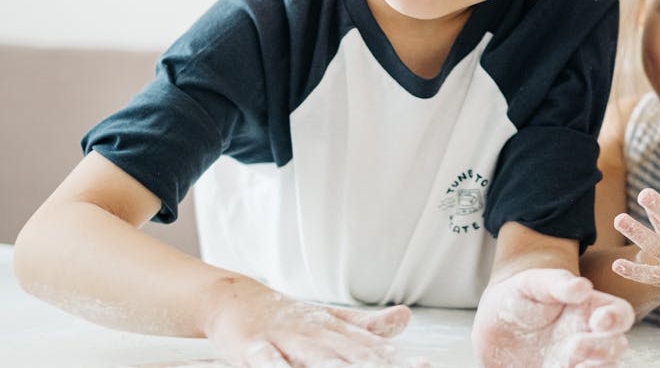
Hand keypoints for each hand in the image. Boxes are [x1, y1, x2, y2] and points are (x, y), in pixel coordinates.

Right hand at [202, 275, 424, 366]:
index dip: (398, 359)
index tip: (424, 365)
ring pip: (315, 357)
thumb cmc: (288, 317)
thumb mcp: (330, 320)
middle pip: (349, 354)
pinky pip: (267, 360)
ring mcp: (286, 339)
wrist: (235, 299)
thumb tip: (406, 317)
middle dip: (376, 366)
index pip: (372, 348)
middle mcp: (315, 334)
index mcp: (335, 330)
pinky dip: (277, 366)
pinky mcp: (254, 346)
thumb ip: (367, 326)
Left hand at [473, 268, 633, 367]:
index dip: (617, 318)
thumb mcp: (530, 284)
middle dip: (602, 349)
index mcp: (590, 310)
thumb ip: (556, 283)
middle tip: (574, 346)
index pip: (620, 313)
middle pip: (616, 346)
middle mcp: (590, 338)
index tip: (599, 321)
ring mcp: (576, 363)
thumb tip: (583, 287)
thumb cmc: (515, 298)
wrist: (490, 329)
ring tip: (571, 367)